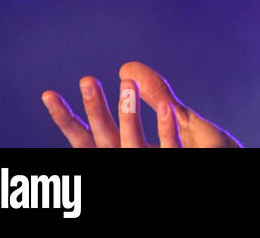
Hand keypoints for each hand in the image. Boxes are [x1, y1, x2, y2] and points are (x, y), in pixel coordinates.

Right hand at [42, 60, 241, 147]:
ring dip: (129, 113)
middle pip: (104, 137)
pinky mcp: (174, 164)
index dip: (65, 118)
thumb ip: (145, 101)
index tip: (48, 93)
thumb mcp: (157, 128)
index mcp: (115, 155)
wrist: (211, 192)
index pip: (84, 138)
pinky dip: (166, 127)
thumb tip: (126, 66)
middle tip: (87, 78)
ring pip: (133, 142)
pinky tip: (166, 105)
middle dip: (95, 108)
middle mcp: (125, 161)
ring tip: (128, 82)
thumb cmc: (176, 156)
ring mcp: (147, 165)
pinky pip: (170, 147)